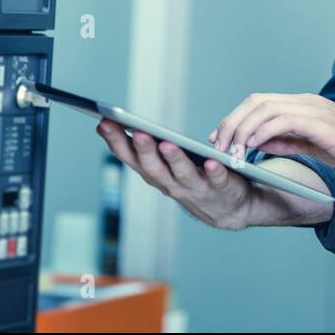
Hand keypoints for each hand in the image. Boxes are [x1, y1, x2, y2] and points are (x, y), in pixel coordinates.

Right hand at [95, 119, 256, 230]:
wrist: (229, 211)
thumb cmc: (192, 181)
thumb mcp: (164, 168)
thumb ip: (146, 150)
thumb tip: (118, 123)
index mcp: (156, 176)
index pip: (131, 158)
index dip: (116, 142)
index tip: (104, 122)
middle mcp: (171, 185)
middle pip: (154, 168)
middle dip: (144, 150)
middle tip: (137, 133)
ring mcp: (196, 188)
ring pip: (182, 174)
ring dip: (174, 160)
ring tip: (167, 143)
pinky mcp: (221, 188)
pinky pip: (217, 180)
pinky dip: (213, 171)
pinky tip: (211, 161)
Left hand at [209, 93, 334, 182]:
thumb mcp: (313, 145)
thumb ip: (287, 139)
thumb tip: (260, 142)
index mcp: (303, 105)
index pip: (260, 102)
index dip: (236, 118)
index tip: (220, 138)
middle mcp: (306, 101)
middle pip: (256, 101)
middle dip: (232, 122)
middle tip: (218, 145)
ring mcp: (314, 109)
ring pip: (265, 108)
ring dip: (242, 130)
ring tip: (232, 152)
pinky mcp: (321, 123)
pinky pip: (282, 121)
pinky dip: (262, 133)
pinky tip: (253, 149)